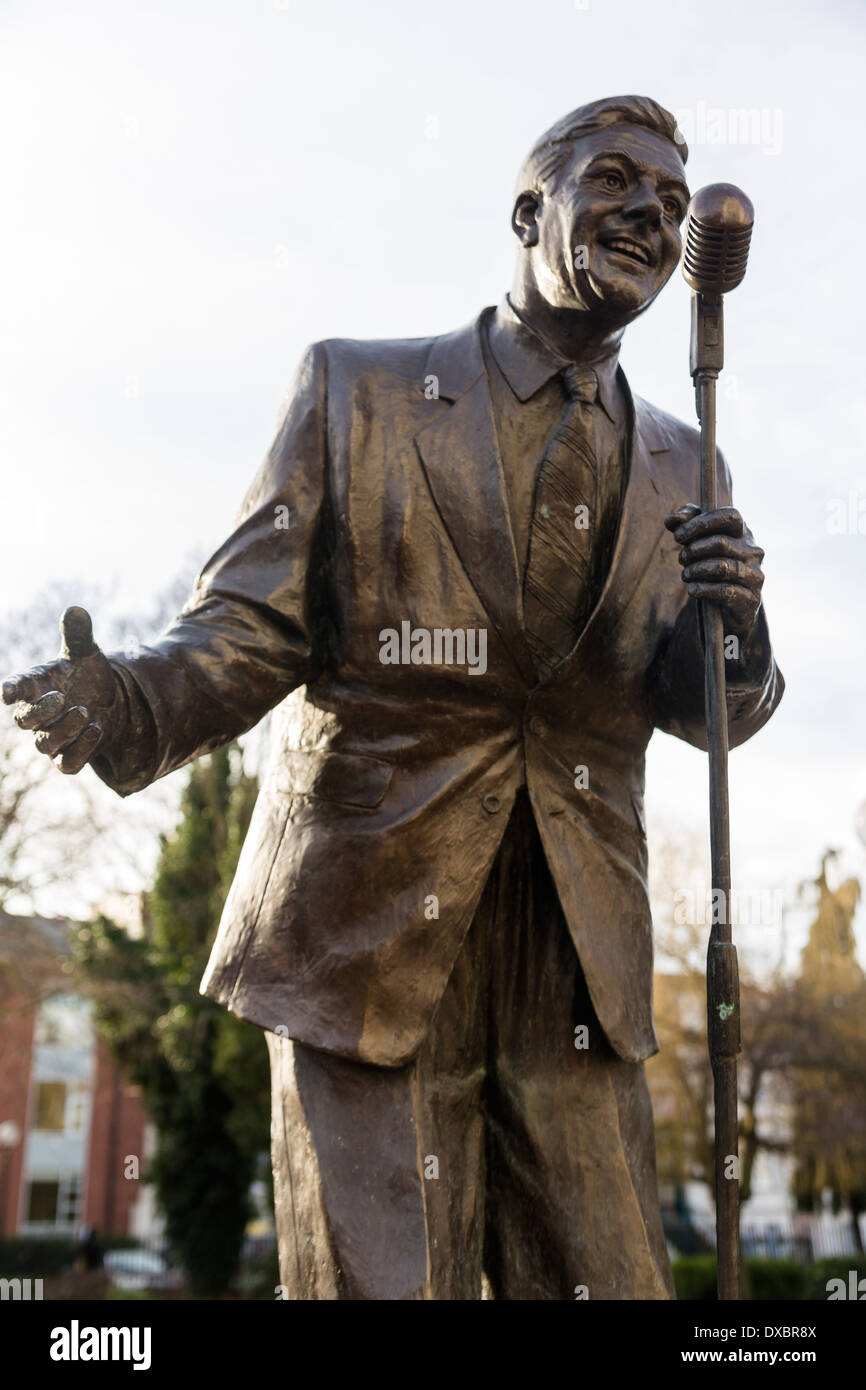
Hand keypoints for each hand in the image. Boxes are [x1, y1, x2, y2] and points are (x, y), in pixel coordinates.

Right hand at [2, 607, 116, 774]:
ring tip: (86, 711)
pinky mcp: (70, 756)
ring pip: (45, 744)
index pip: (16, 688)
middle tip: (60, 697)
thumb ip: (78, 635)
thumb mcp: (86, 653)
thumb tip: (76, 610)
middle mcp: (39, 714)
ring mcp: (52, 737)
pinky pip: (67, 763)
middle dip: (39, 711)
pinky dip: (81, 750)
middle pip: (24, 721)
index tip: (7, 692)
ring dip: (65, 729)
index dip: (11, 689)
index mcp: (36, 686)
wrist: (109, 704)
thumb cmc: (86, 676)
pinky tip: (97, 729)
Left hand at [664, 504, 764, 633]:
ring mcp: (755, 575)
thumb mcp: (698, 543)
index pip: (729, 516)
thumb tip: (671, 520)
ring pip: (722, 567)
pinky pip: (725, 591)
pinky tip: (692, 590)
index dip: (700, 523)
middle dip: (693, 550)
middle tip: (681, 558)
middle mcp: (753, 551)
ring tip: (686, 575)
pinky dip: (703, 589)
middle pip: (721, 542)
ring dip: (696, 570)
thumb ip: (686, 525)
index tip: (678, 535)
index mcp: (743, 533)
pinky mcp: (751, 599)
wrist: (732, 606)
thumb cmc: (712, 568)